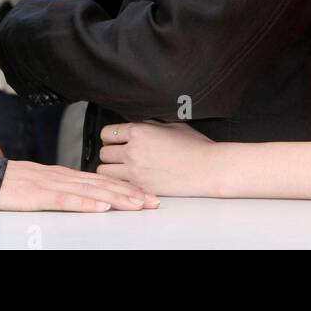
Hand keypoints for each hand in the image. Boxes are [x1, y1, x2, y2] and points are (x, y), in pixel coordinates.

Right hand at [0, 160, 159, 211]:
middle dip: (130, 193)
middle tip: (152, 201)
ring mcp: (53, 185)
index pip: (103, 181)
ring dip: (116, 198)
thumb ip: (66, 188)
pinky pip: (65, 200)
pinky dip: (85, 203)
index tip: (146, 195)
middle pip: (103, 185)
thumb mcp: (45, 184)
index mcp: (66, 175)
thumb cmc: (13, 183)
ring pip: (91, 192)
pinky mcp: (40, 195)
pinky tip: (100, 207)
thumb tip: (88, 195)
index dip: (126, 187)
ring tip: (136, 204)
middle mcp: (64, 177)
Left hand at [97, 121, 216, 196]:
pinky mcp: (139, 186)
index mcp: (139, 131)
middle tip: (118, 154)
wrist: (206, 168)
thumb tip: (138, 124)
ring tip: (121, 168)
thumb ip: (150, 124)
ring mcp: (134, 170)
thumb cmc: (195, 146)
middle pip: (103, 152)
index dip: (110, 136)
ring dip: (111, 168)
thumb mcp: (171, 125)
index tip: (114, 140)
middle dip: (110, 152)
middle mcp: (133, 150)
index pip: (108, 132)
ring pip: (103, 170)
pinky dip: (118, 182)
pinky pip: (116, 184)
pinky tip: (127, 179)